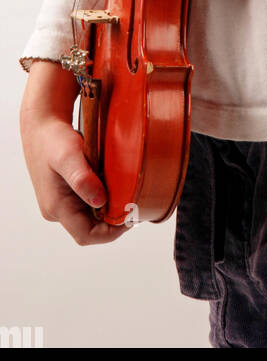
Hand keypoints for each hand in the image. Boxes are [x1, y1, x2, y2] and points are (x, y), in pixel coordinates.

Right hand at [20, 65, 127, 244]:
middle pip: (91, 228)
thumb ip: (82, 179)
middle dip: (112, 218)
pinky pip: (89, 203)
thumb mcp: (68, 155)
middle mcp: (58, 210)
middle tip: (131, 199)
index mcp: (56, 207)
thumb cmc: (53, 139)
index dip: (110, 232)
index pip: (86, 235)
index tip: (130, 216)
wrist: (42, 125)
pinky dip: (103, 195)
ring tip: (121, 187)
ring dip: (109, 206)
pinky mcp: (68, 193)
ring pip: (91, 216)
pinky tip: (110, 179)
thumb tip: (99, 201)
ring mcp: (62, 203)